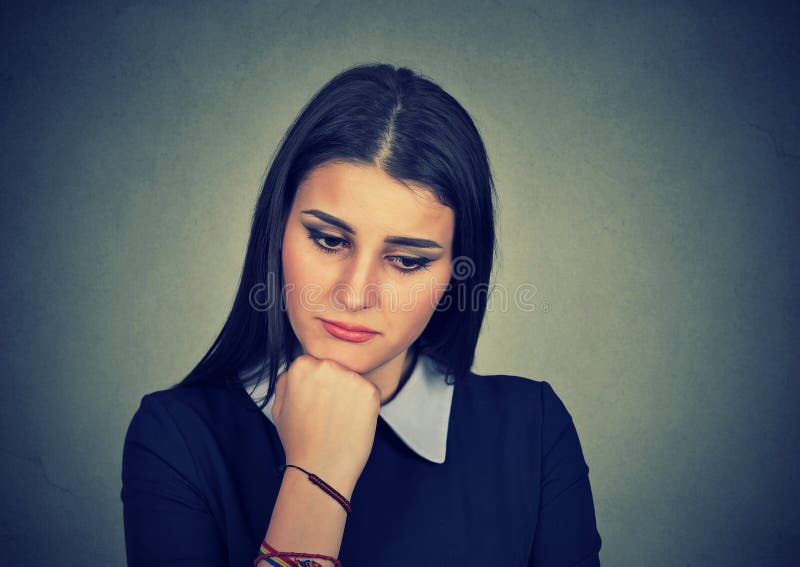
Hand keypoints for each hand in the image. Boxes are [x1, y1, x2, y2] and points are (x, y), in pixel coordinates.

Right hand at [271, 354, 381, 496]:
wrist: (320, 468)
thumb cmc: (299, 442)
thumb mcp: (279, 407)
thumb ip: (286, 382)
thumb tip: (295, 371)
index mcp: (302, 365)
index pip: (317, 364)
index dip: (318, 387)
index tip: (316, 404)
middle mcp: (327, 365)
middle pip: (337, 368)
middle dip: (335, 387)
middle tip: (329, 415)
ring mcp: (350, 376)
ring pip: (354, 380)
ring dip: (350, 396)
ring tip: (339, 421)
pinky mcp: (370, 390)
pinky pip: (370, 392)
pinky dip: (365, 406)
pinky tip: (352, 423)